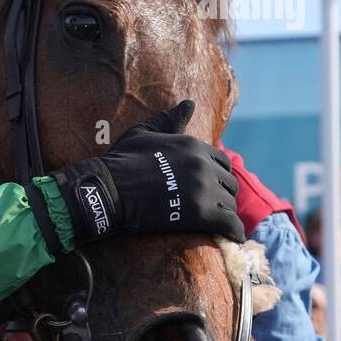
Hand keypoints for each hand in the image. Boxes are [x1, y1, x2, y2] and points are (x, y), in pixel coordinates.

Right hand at [50, 100, 243, 244]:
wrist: (107, 192)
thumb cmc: (120, 163)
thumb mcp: (143, 134)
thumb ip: (169, 120)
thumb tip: (189, 103)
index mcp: (193, 145)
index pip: (222, 161)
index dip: (217, 175)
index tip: (210, 186)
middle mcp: (203, 165)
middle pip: (229, 183)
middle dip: (223, 195)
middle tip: (212, 207)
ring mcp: (203, 189)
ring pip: (230, 204)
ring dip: (225, 213)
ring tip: (216, 222)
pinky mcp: (200, 213)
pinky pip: (229, 223)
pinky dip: (234, 231)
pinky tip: (232, 237)